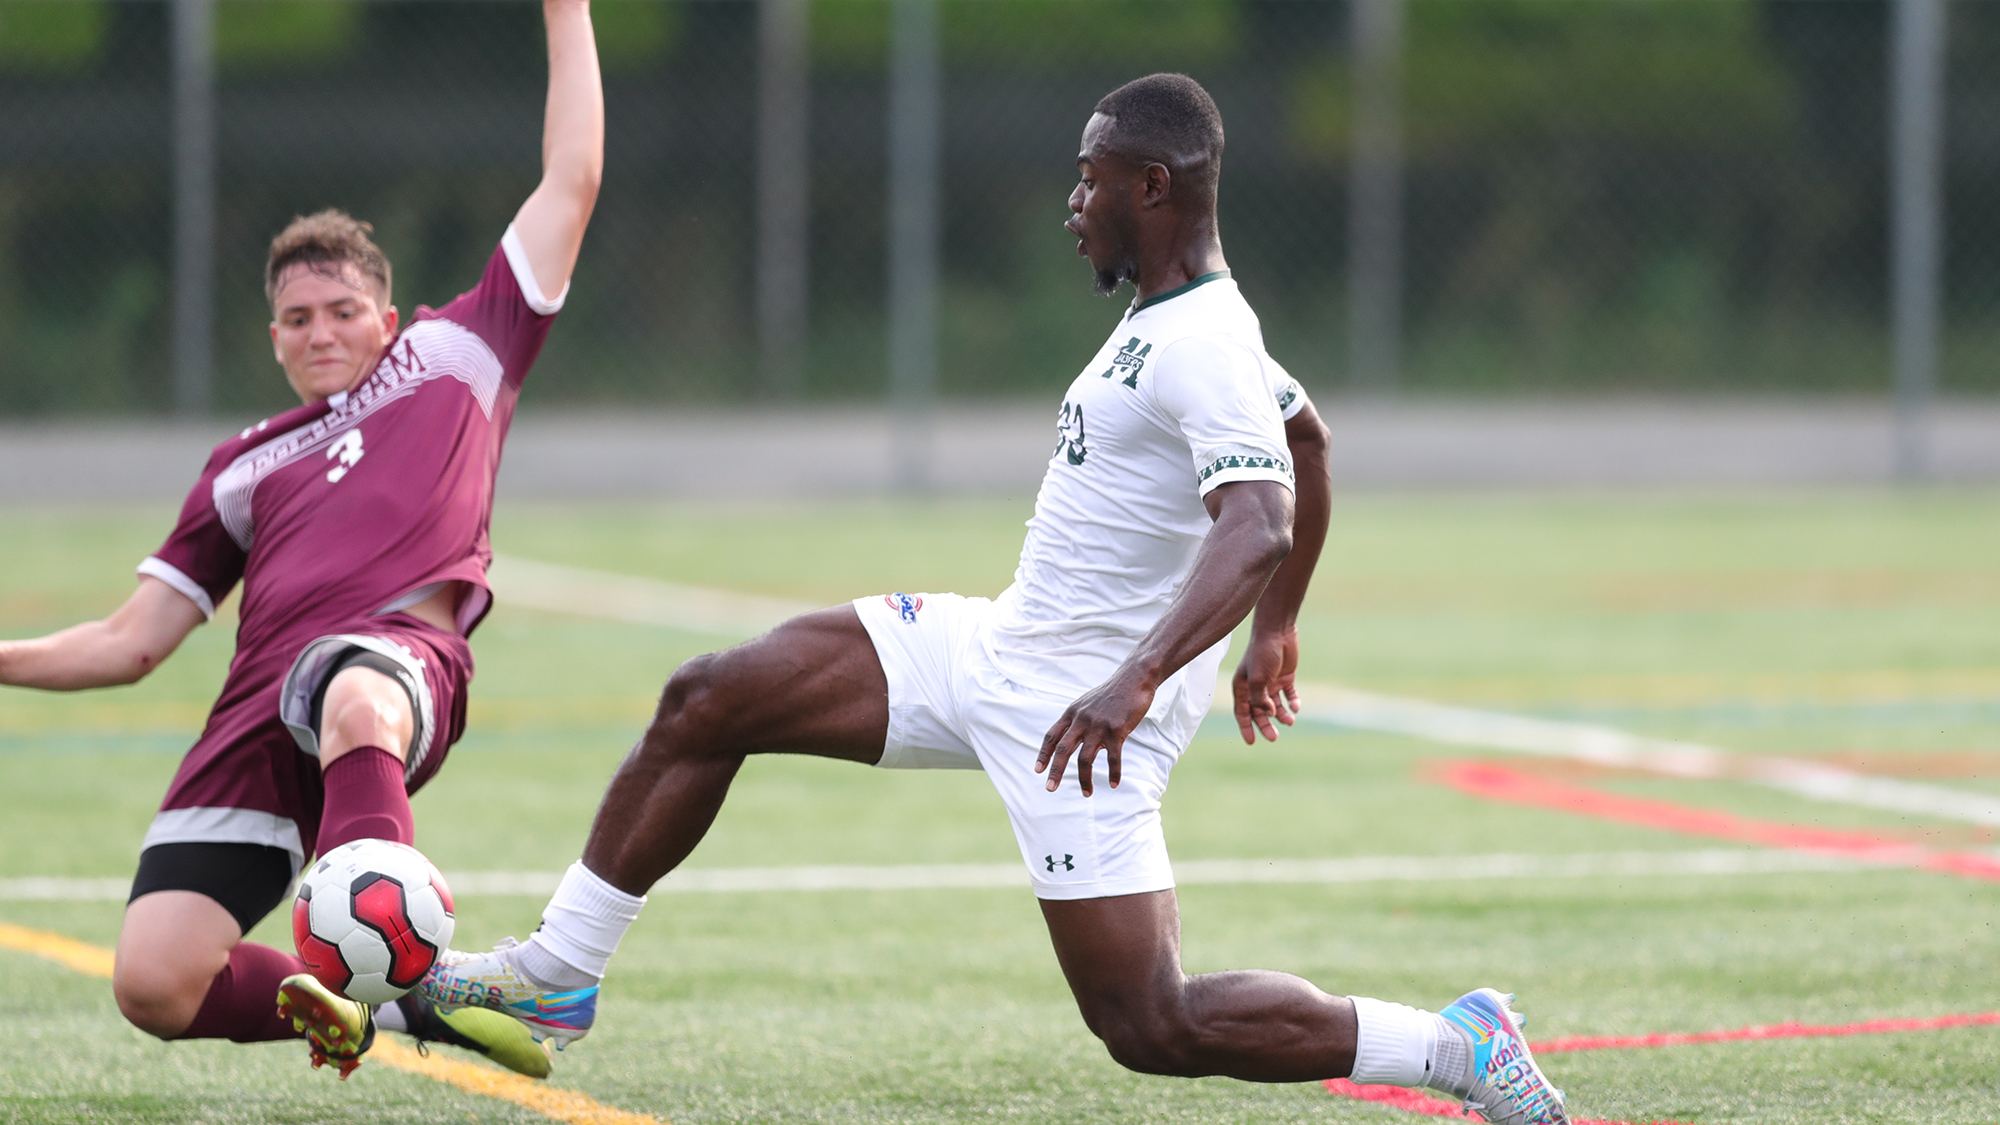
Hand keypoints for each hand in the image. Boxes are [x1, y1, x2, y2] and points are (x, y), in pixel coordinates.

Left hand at [1037, 673, 1154, 795]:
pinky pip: (1113, 758)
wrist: (1134, 678)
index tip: (1038, 770)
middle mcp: (1081, 719)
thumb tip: (1078, 746)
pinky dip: (1114, 773)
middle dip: (1055, 771)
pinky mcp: (1117, 730)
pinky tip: (1114, 784)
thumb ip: (1079, 723)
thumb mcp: (1088, 704)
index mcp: (1072, 713)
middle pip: (1063, 749)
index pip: (1051, 736)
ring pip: (1085, 759)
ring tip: (1086, 793)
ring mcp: (1099, 725)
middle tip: (1050, 788)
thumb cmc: (1111, 694)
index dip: (1043, 754)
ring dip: (1084, 779)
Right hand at [1231, 624, 1298, 743]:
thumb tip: (1268, 714)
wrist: (1278, 632)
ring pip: (1276, 706)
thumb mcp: (1258, 679)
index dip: (1246, 727)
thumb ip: (1260, 699)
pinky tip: (1296, 707)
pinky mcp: (1285, 677)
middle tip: (1274, 737)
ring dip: (1282, 715)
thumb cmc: (1262, 653)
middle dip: (1266, 725)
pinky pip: (1289, 695)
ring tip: (1290, 721)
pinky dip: (1292, 702)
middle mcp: (1255, 686)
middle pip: (1259, 712)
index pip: (1242, 711)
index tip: (1252, 742)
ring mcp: (1271, 682)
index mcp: (1242, 686)